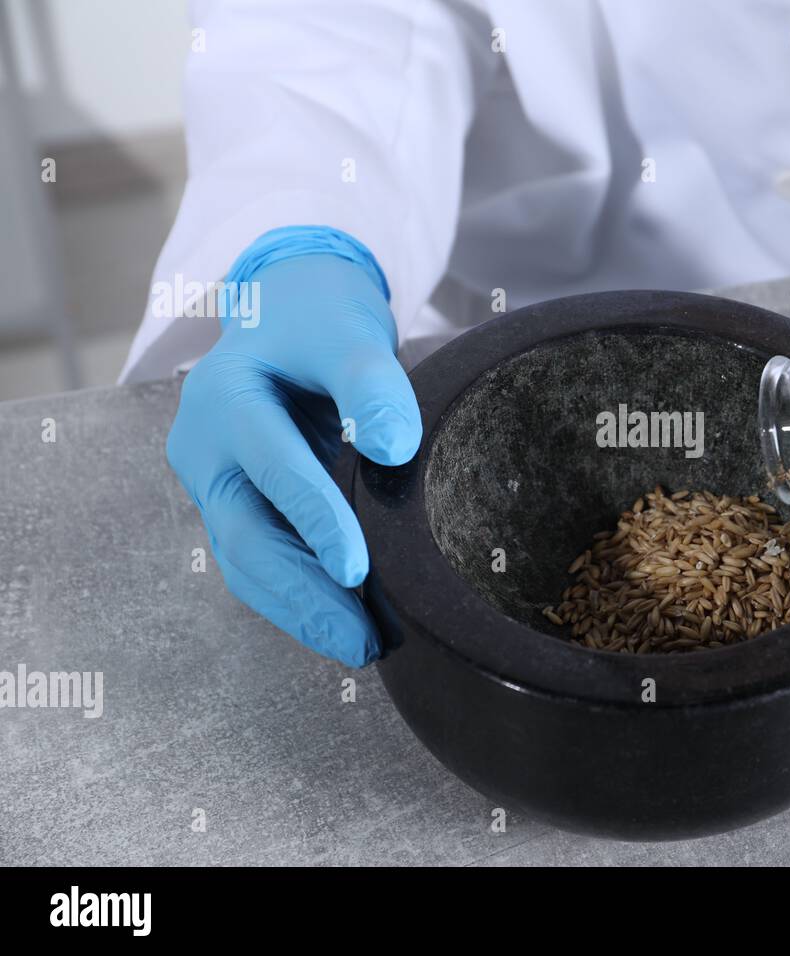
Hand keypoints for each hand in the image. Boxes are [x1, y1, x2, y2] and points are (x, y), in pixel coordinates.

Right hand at [166, 230, 420, 665]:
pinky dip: (296, 594)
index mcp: (224, 401)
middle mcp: (205, 449)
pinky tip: (341, 621)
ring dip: (298, 609)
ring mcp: (215, 482)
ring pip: (247, 560)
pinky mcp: (237, 504)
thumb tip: (399, 449)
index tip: (358, 570)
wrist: (291, 312)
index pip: (273, 469)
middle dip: (302, 594)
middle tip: (358, 641)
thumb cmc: (321, 320)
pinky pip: (260, 558)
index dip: (316, 520)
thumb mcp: (347, 331)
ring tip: (357, 647)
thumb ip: (373, 384)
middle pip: (246, 536)